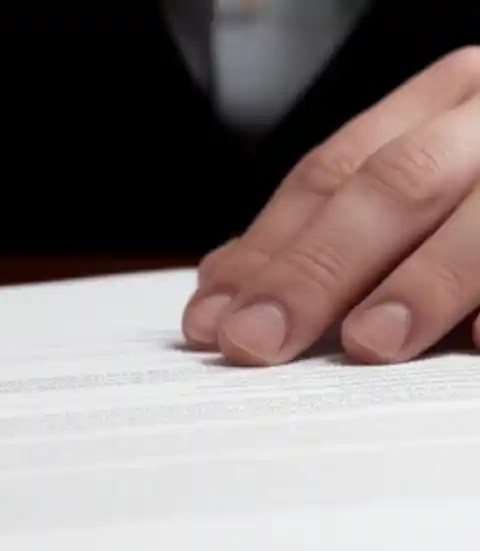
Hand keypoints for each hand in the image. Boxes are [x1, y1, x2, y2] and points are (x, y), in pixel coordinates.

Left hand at [182, 47, 479, 365]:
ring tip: (368, 342)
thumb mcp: (429, 173)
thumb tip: (228, 277)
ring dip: (423, 283)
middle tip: (258, 342)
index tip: (213, 316)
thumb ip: (342, 218)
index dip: (267, 248)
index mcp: (441, 104)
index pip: (332, 174)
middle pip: (391, 190)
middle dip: (316, 271)